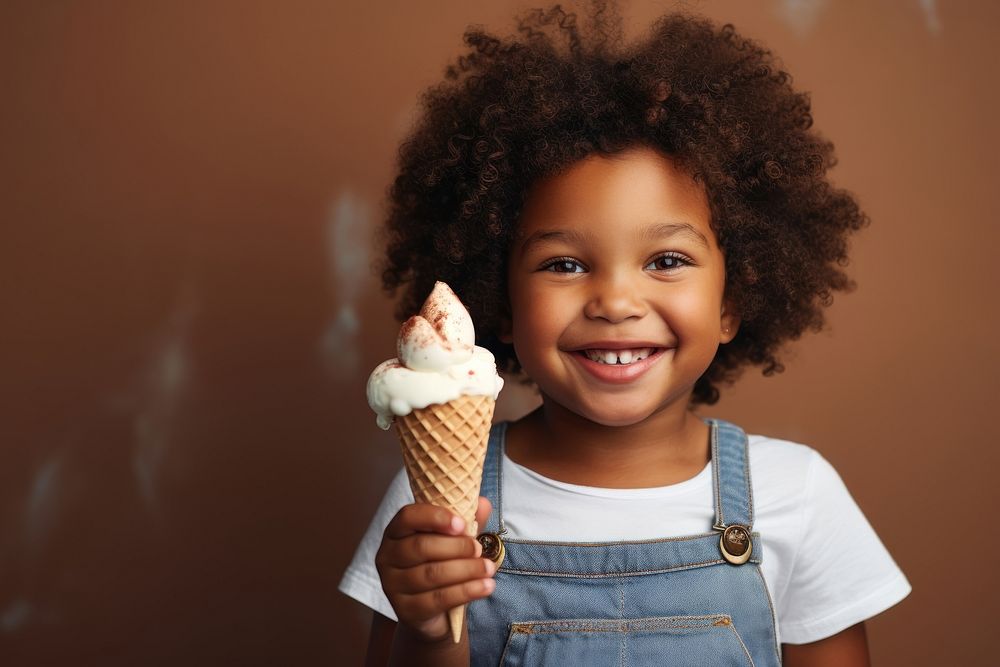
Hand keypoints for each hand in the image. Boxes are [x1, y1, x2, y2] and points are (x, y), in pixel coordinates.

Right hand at [375, 497, 495, 641]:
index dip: (435, 517)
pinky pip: (438, 599)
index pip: (408, 517)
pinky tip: (486, 587)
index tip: (462, 524)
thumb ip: (467, 522)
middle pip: (421, 547)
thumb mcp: (453, 541)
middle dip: (456, 547)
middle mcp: (387, 557)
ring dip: (466, 569)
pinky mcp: (405, 611)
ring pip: (432, 574)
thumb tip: (483, 503)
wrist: (433, 611)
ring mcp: (392, 586)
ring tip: (488, 568)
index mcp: (395, 532)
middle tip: (479, 549)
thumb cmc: (440, 565)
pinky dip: (467, 591)